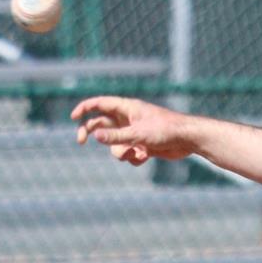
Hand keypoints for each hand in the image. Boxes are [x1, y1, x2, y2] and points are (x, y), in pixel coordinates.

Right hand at [71, 96, 196, 165]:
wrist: (188, 140)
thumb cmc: (165, 131)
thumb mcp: (138, 134)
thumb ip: (116, 137)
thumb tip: (94, 137)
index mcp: (127, 108)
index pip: (100, 104)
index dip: (85, 108)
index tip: (73, 117)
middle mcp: (129, 119)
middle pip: (101, 125)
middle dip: (92, 133)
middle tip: (80, 141)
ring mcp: (135, 133)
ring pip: (115, 145)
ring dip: (120, 152)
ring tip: (134, 152)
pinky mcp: (143, 146)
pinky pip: (128, 154)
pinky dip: (133, 158)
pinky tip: (145, 157)